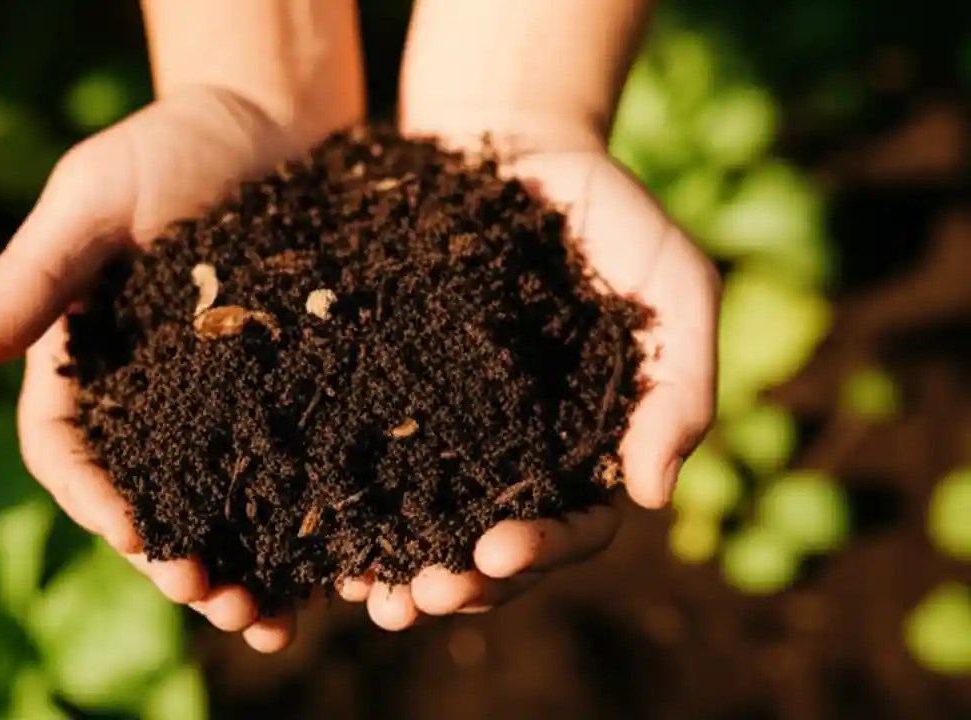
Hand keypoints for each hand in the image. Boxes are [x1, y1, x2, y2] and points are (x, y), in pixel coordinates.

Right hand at [0, 86, 312, 652]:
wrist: (271, 123)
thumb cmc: (168, 146)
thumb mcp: (94, 200)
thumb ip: (36, 277)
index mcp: (85, 364)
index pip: (67, 450)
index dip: (93, 497)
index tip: (133, 532)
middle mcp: (151, 402)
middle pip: (149, 499)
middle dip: (174, 559)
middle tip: (212, 599)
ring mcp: (224, 407)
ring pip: (222, 506)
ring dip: (239, 569)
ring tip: (268, 619)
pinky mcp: (295, 398)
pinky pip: (295, 473)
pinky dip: (306, 526)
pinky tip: (337, 572)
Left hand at [340, 137, 719, 628]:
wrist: (512, 144)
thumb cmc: (606, 209)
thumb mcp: (672, 277)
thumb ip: (684, 378)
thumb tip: (655, 495)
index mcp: (589, 444)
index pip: (579, 525)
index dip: (545, 549)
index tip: (501, 555)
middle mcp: (519, 456)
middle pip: (495, 547)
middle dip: (462, 583)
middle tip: (419, 600)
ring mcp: (451, 432)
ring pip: (427, 524)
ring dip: (400, 570)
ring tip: (367, 592)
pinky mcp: (390, 396)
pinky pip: (368, 463)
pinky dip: (350, 504)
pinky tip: (318, 530)